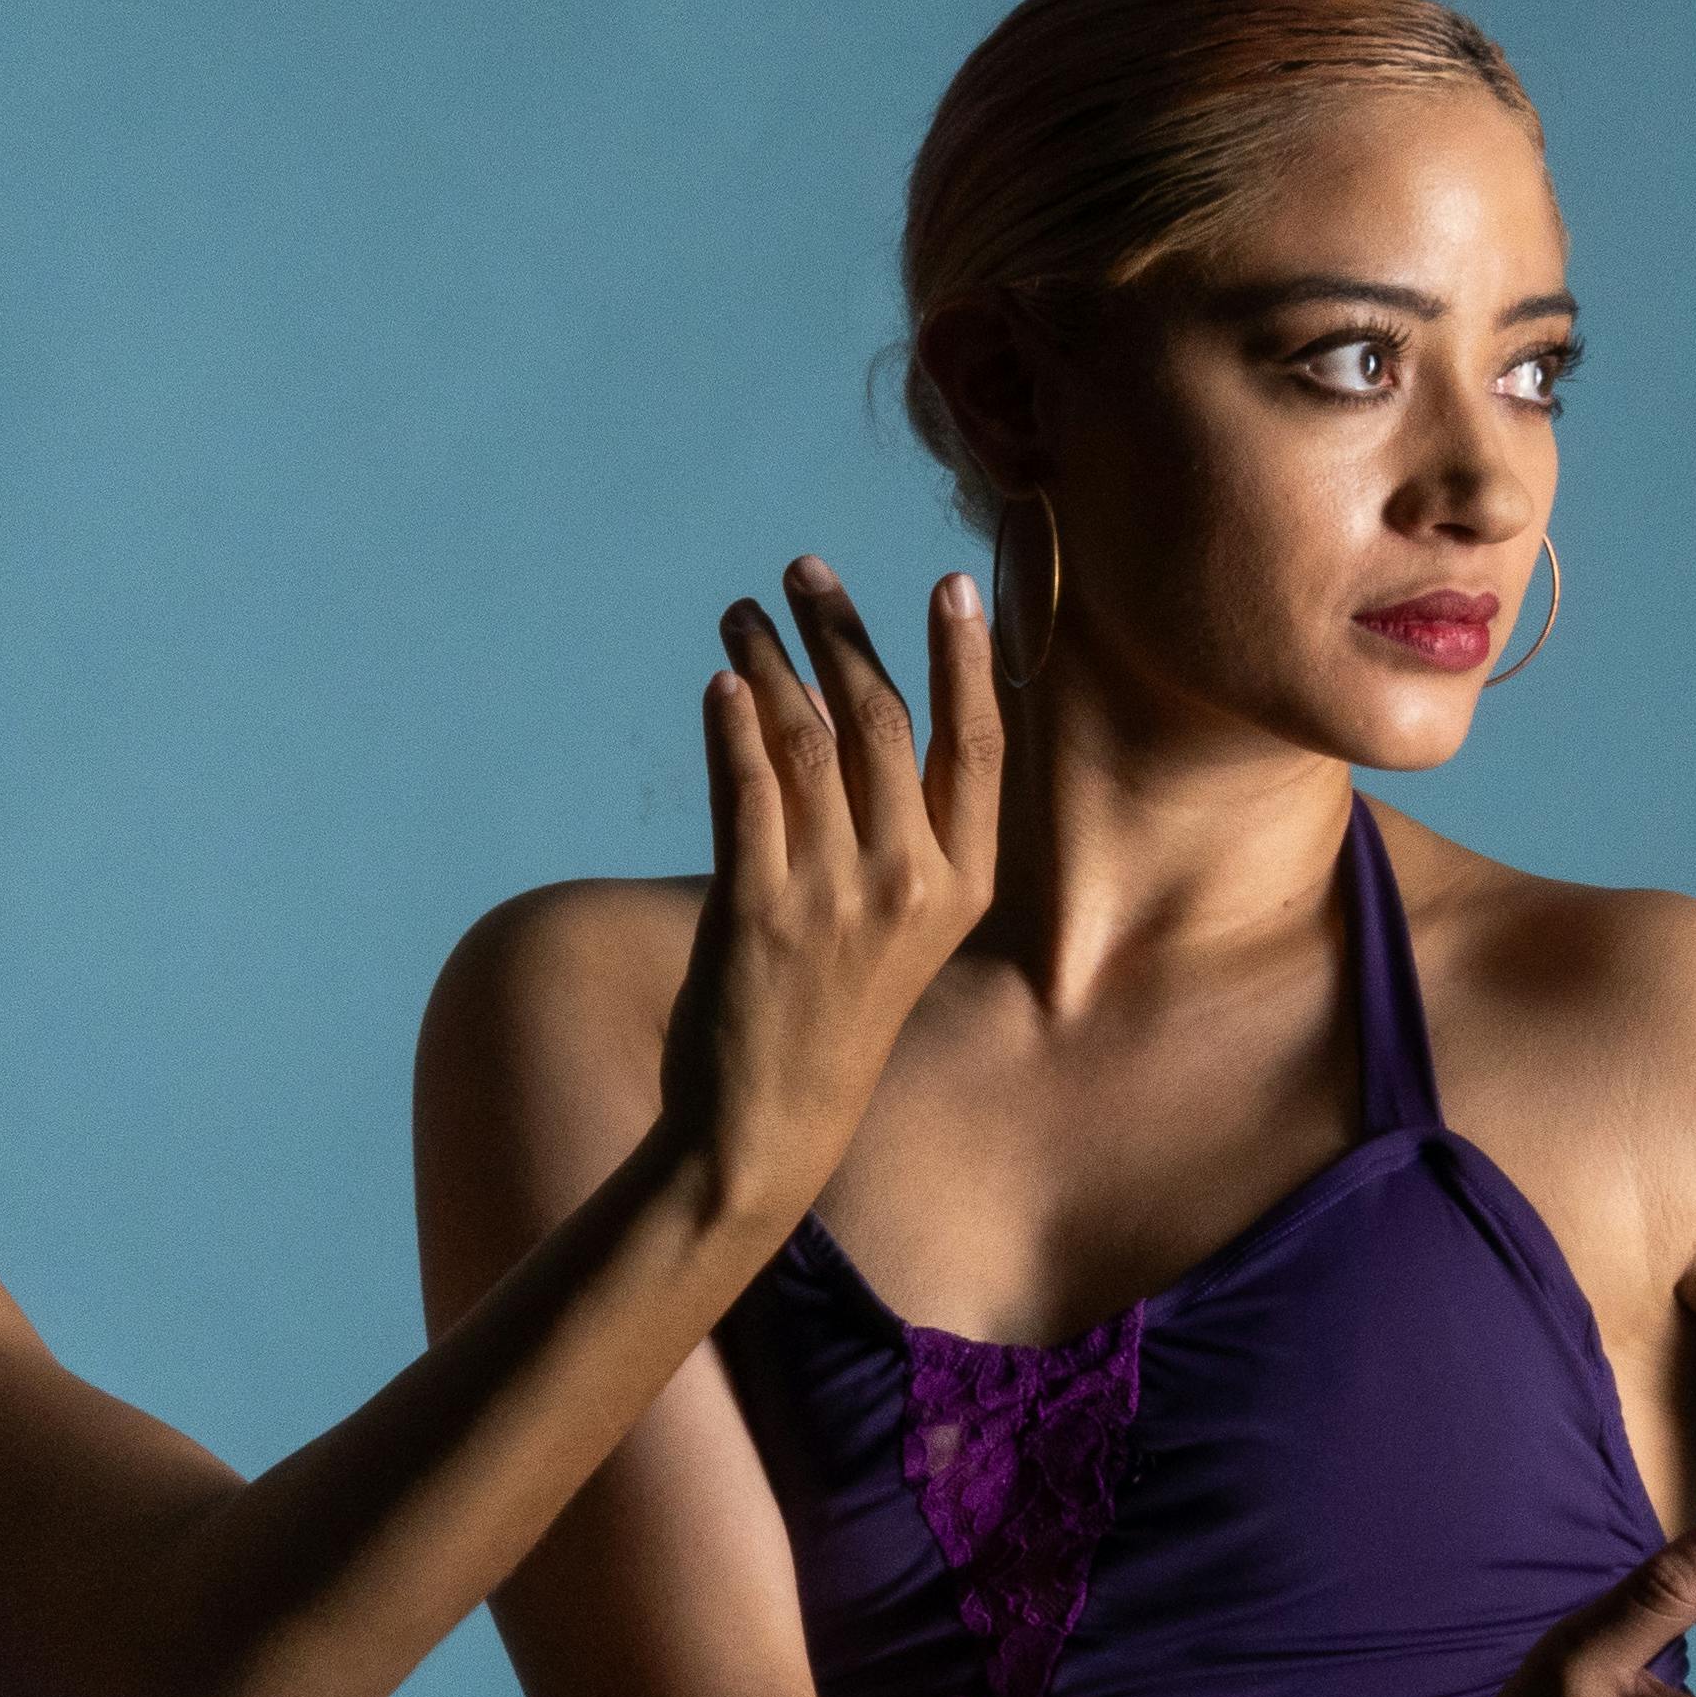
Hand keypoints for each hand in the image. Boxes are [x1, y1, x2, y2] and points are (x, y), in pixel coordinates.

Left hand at [663, 557, 1004, 1220]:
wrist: (769, 1126)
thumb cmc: (834, 1016)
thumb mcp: (899, 928)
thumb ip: (891, 828)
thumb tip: (842, 702)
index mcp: (962, 885)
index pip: (976, 744)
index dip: (966, 655)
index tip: (949, 583)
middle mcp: (908, 884)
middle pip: (882, 720)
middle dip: (841, 630)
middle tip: (804, 570)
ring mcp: (833, 898)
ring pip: (807, 741)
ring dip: (769, 661)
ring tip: (740, 614)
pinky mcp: (758, 911)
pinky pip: (745, 791)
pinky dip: (731, 727)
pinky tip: (719, 684)